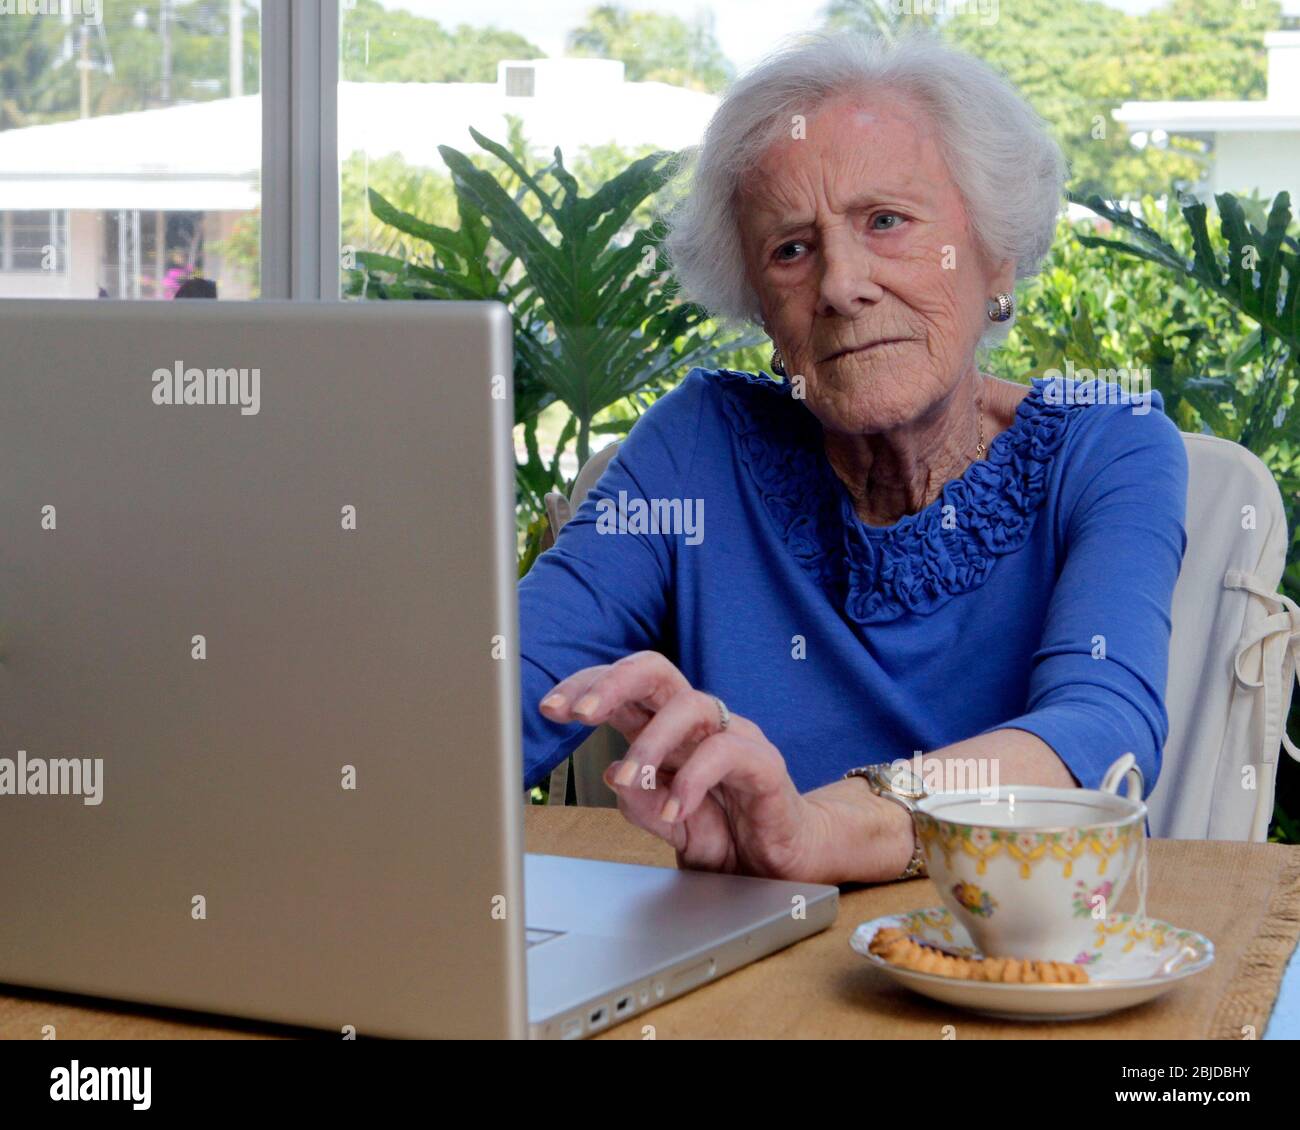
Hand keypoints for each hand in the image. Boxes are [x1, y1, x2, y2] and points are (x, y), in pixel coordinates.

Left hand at [539, 651, 827, 877]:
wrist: (783, 863)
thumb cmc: (725, 833)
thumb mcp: (667, 826)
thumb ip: (640, 805)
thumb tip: (614, 776)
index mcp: (666, 728)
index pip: (624, 688)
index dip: (585, 688)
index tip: (549, 708)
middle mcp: (697, 723)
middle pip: (655, 672)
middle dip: (611, 684)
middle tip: (578, 712)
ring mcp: (733, 737)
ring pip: (690, 705)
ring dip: (651, 741)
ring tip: (632, 777)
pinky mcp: (764, 763)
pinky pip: (728, 752)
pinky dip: (694, 780)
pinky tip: (674, 810)